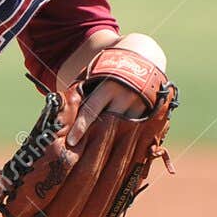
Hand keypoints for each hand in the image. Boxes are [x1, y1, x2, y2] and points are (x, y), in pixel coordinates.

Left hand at [66, 32, 166, 149]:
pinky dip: (130, 142)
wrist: (143, 56)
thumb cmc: (111, 66)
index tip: (71, 141)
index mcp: (108, 86)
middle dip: (98, 140)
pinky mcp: (152, 112)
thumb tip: (64, 109)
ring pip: (125, 131)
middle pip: (109, 124)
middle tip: (86, 156)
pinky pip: (139, 132)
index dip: (80, 127)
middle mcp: (125, 97)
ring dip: (114, 144)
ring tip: (103, 161)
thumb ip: (84, 89)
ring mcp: (141, 106)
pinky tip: (124, 155)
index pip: (91, 110)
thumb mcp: (96, 73)